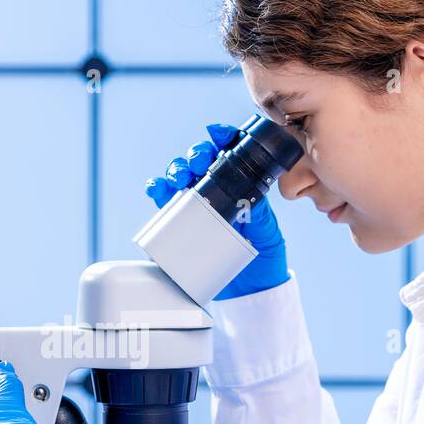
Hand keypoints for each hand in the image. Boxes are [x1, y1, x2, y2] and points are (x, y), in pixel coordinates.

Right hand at [145, 122, 288, 299]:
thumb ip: (260, 217)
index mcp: (242, 186)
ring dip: (175, 170)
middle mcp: (218, 191)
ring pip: (181, 176)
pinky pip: (166, 202)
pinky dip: (158, 190)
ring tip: (178, 178)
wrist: (251, 288)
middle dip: (195, 154)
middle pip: (201, 161)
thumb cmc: (266, 257)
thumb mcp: (267, 233)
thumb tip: (250, 202)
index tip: (217, 135)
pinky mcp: (182, 223)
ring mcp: (198, 205)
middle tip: (197, 162)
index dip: (221, 138)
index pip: (229, 154)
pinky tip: (156, 188)